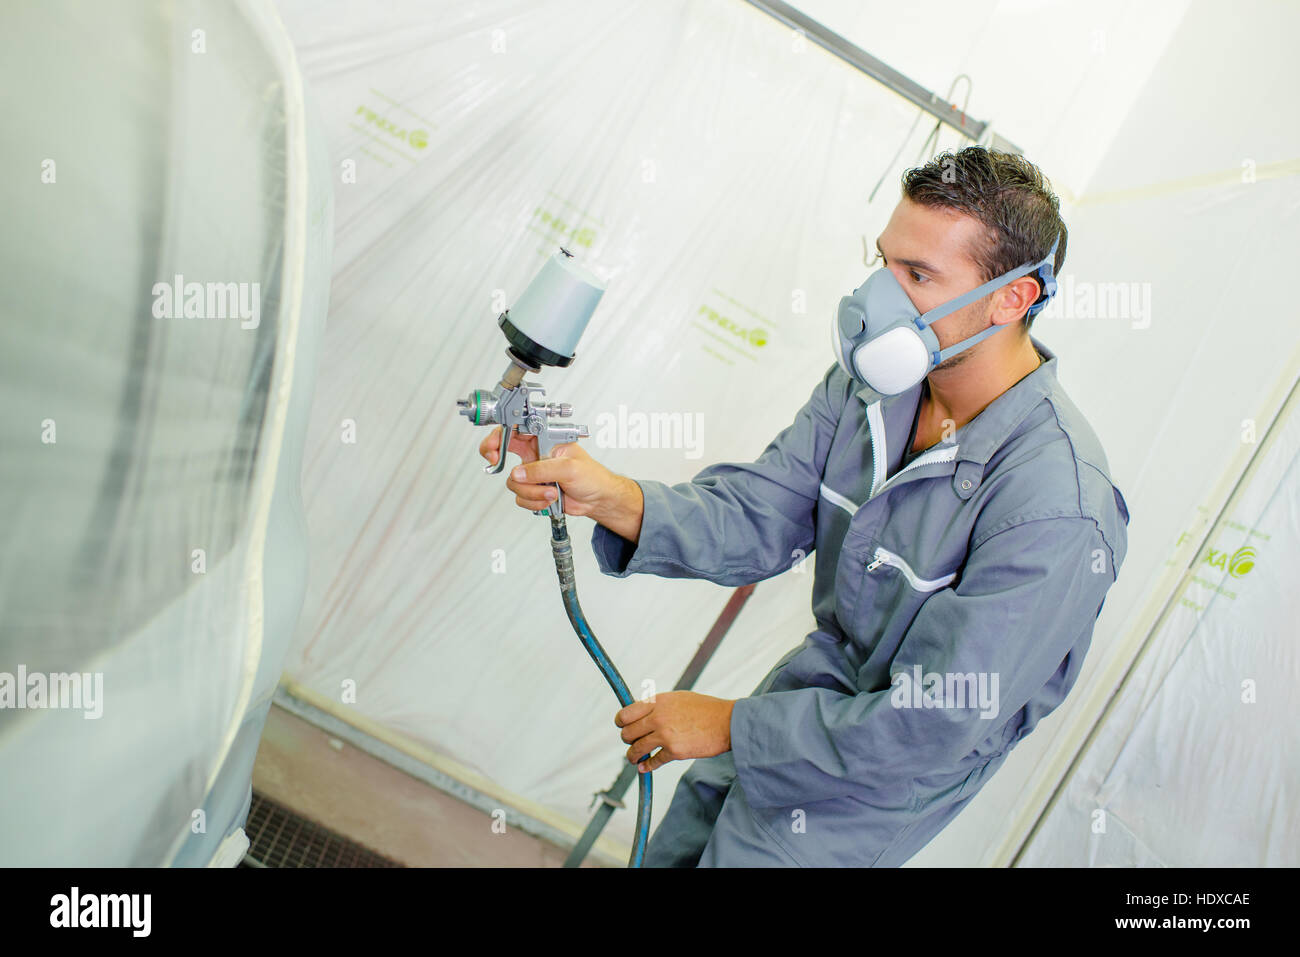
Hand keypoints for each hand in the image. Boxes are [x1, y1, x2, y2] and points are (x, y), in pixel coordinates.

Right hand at [479, 428, 640, 535]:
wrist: (597, 499)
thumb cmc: (591, 476)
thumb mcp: (569, 467)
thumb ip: (541, 469)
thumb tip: (519, 473)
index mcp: (544, 439)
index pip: (515, 429)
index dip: (499, 436)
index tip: (492, 448)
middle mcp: (535, 454)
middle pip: (502, 451)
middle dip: (498, 459)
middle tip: (498, 464)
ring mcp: (533, 473)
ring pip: (514, 481)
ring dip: (532, 491)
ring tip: (552, 492)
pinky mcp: (533, 490)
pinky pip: (521, 497)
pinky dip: (535, 501)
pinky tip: (550, 499)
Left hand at [615, 691, 735, 772]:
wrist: (727, 722)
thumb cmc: (705, 709)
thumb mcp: (678, 698)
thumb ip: (658, 705)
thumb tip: (642, 712)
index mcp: (658, 702)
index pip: (625, 714)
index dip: (621, 722)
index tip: (622, 726)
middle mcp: (658, 718)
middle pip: (628, 733)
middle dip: (628, 739)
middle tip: (632, 742)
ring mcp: (665, 735)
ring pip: (636, 749)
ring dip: (633, 755)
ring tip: (634, 757)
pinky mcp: (675, 752)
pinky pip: (653, 762)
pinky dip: (647, 766)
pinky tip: (645, 767)